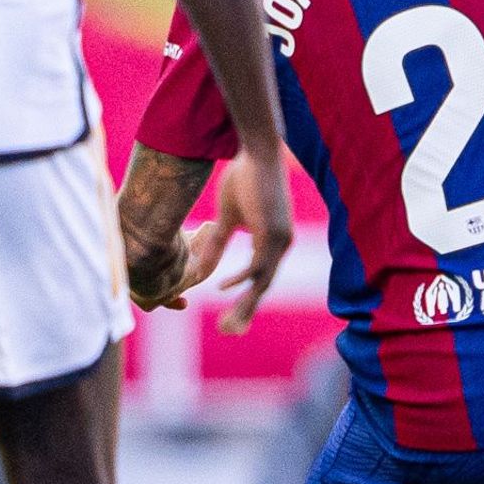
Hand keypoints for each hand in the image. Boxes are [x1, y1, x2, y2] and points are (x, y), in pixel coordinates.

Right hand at [138, 151, 293, 333]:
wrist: (258, 151)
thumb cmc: (245, 178)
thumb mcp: (227, 217)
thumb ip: (217, 243)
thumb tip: (202, 270)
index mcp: (272, 242)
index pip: (260, 280)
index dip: (245, 300)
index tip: (230, 319)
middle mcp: (280, 245)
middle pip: (263, 287)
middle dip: (245, 311)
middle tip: (229, 332)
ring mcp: (279, 240)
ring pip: (262, 281)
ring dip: (244, 304)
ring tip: (228, 323)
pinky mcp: (272, 232)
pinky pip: (256, 264)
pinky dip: (240, 277)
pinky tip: (222, 287)